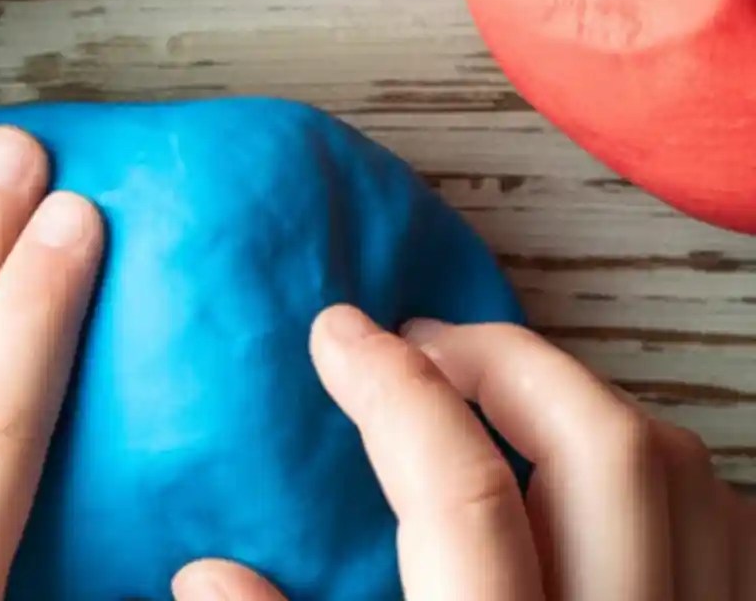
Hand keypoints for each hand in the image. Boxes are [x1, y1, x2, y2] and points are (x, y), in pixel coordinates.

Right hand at [174, 306, 755, 599]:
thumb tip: (205, 574)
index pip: (460, 491)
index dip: (391, 390)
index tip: (338, 333)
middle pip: (600, 449)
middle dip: (502, 361)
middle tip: (424, 345)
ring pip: (681, 473)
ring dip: (583, 400)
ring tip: (500, 393)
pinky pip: (734, 533)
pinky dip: (665, 474)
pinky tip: (600, 475)